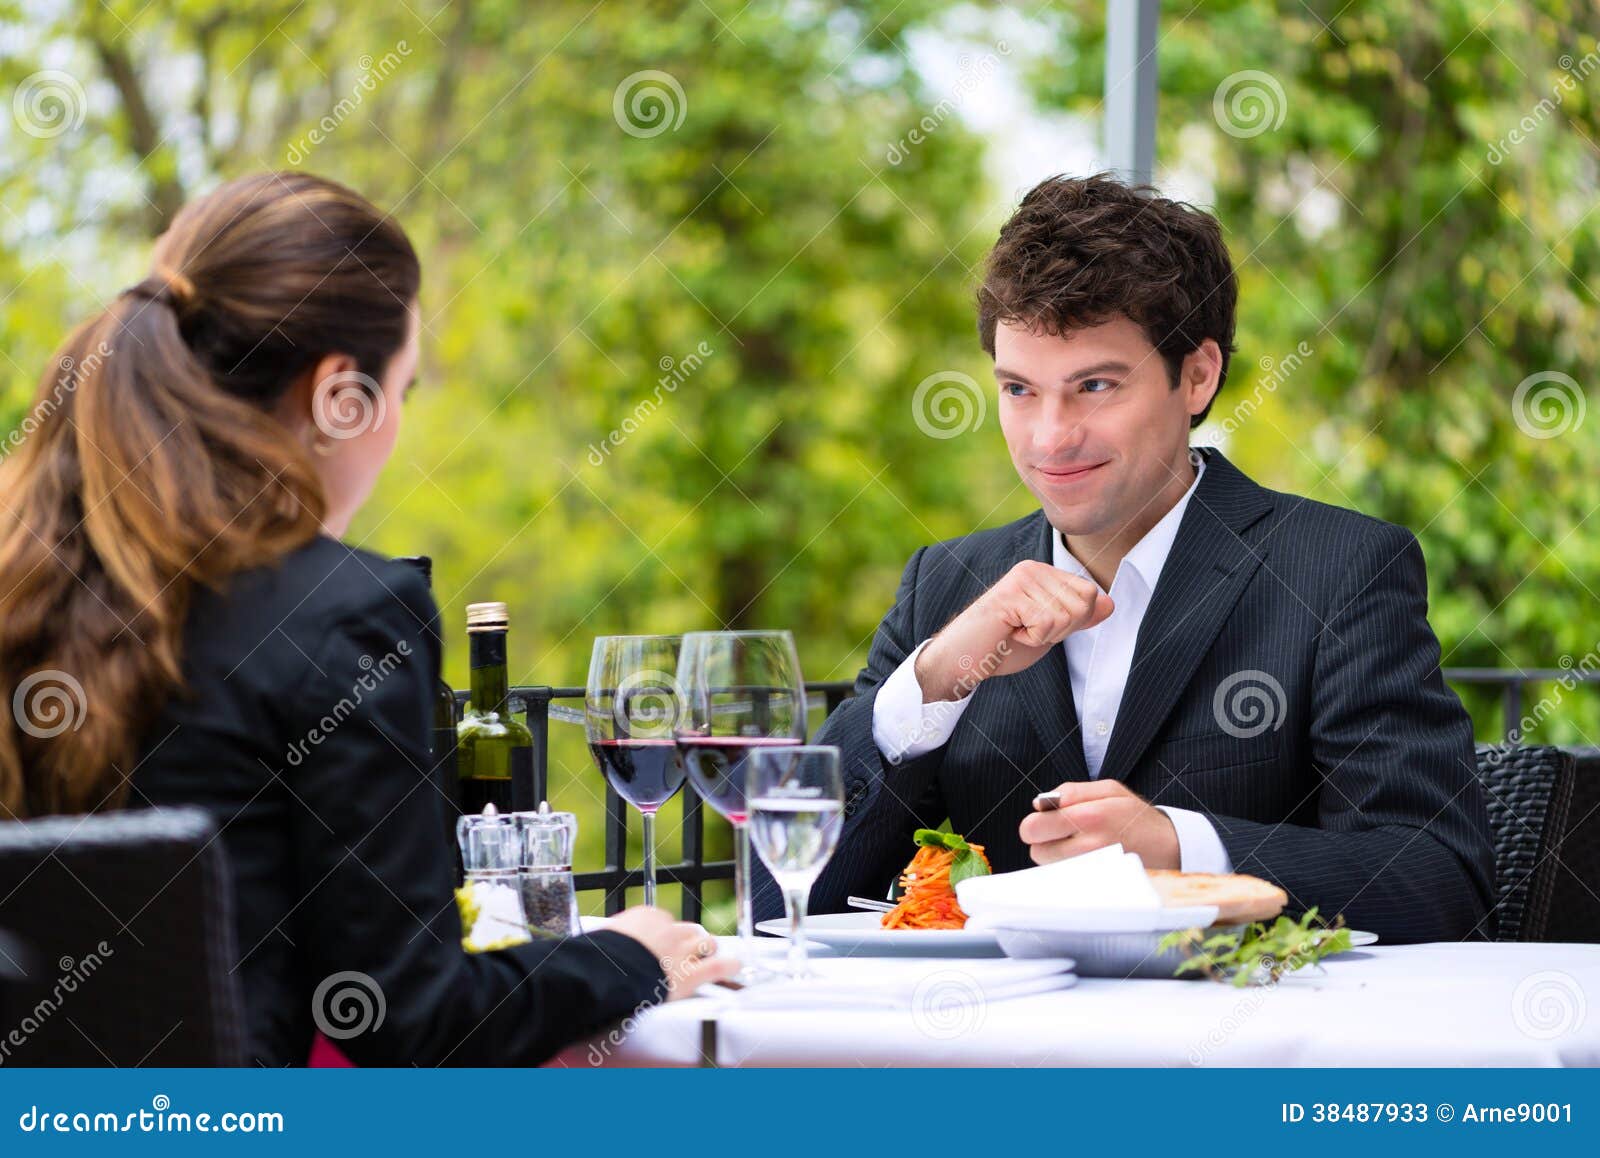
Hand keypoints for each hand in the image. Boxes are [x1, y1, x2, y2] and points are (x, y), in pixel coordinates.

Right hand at [606, 906, 740, 999]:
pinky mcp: (691, 974)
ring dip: (706, 952)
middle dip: (688, 942)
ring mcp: (681, 951)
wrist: (603, 974)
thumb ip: (613, 942)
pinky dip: (729, 966)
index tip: (659, 947)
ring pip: (706, 943)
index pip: (663, 921)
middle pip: (688, 930)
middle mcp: (667, 929)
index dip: (664, 937)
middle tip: (683, 956)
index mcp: (644, 917)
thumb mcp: (601, 940)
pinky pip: (720, 966)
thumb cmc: (595, 960)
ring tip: (706, 961)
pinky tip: (736, 967)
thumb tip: (601, 950)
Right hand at [915, 560, 1112, 701]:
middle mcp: (1033, 569)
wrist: (964, 660)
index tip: (1042, 628)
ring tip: (1017, 631)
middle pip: (1083, 602)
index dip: (1074, 622)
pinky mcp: (1009, 594)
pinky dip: (1032, 638)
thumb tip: (1110, 604)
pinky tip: (1010, 632)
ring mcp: (1020, 578)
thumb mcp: (1049, 632)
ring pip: (1065, 614)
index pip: (1090, 593)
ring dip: (1044, 635)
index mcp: (1044, 573)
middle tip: (1028, 631)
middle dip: (1061, 629)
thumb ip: (1077, 617)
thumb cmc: (1003, 646)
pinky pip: (1046, 622)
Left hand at [1018, 780, 1180, 869]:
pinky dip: (1069, 870)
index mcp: (1089, 817)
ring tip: (1080, 845)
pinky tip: (1087, 859)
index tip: (1047, 820)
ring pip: (1050, 868)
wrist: (1171, 847)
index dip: (1035, 823)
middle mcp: (1089, 847)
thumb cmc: (1137, 817)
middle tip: (1064, 834)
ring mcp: (1093, 871)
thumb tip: (1039, 805)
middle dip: (1044, 841)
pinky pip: (1066, 880)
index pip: (1032, 829)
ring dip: (1057, 856)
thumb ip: (1070, 791)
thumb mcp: (1109, 789)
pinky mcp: (1097, 887)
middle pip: (1037, 852)